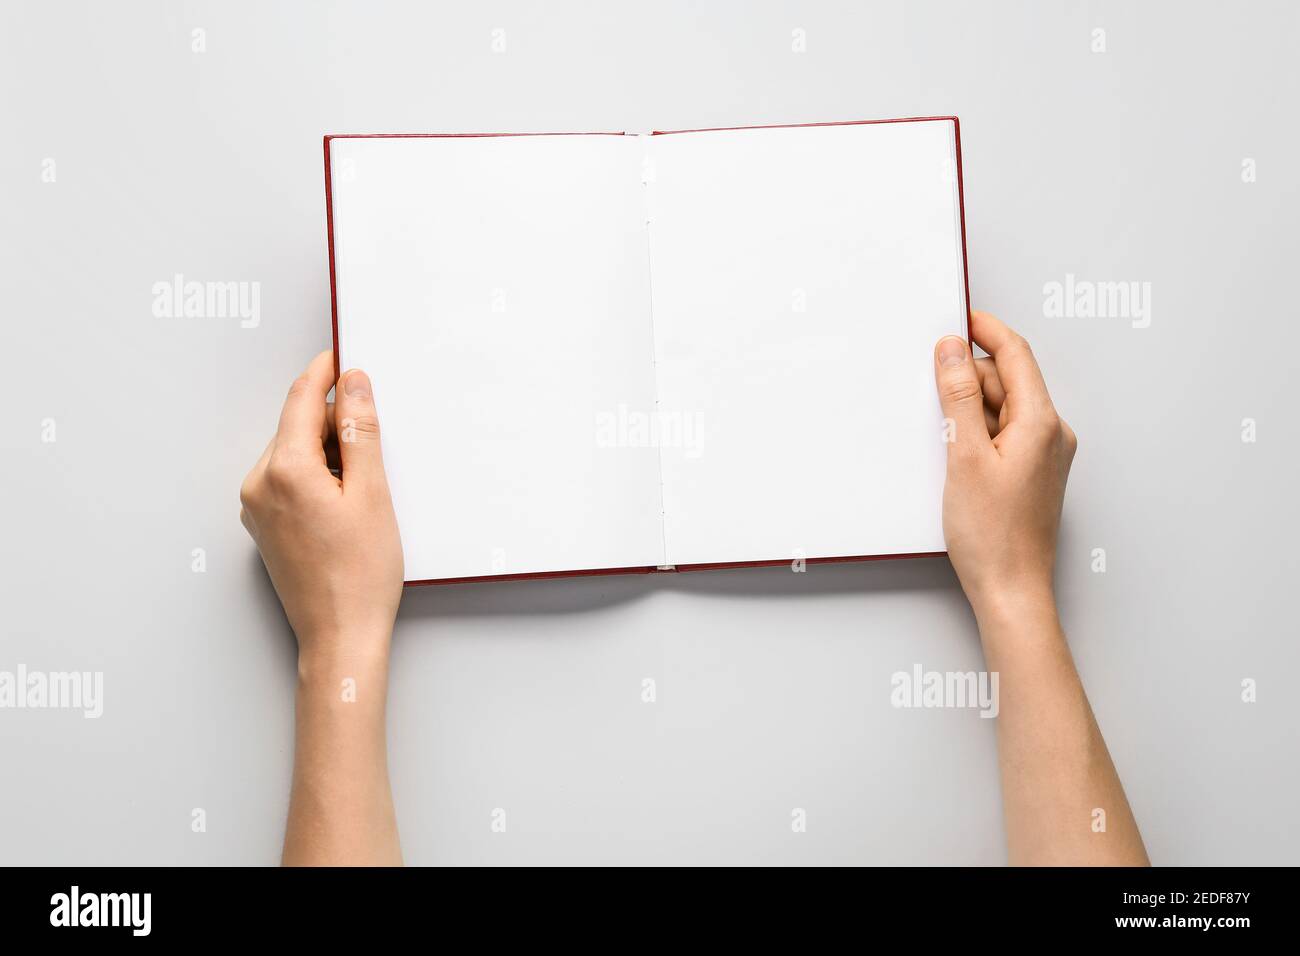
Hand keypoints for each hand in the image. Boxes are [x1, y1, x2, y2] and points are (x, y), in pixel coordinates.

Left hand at [239, 351, 402, 667]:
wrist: (341, 637)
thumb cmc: (361, 576)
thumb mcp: (373, 494)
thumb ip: (361, 432)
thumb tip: (353, 385)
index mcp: (285, 471)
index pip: (301, 400)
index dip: (325, 373)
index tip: (343, 356)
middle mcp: (260, 485)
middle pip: (297, 426)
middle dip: (335, 421)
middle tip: (376, 440)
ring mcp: (257, 507)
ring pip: (294, 454)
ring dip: (329, 452)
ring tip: (366, 487)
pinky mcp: (265, 526)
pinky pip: (290, 480)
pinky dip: (319, 476)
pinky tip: (348, 502)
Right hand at [933, 311, 1076, 619]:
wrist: (1011, 591)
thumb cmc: (993, 536)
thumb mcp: (963, 457)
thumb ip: (956, 397)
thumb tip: (951, 351)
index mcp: (1042, 422)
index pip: (1015, 355)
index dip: (985, 330)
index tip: (958, 318)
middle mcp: (1051, 434)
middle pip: (1008, 380)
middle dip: (969, 374)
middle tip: (929, 381)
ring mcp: (1043, 455)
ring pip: (1003, 407)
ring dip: (969, 406)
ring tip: (939, 430)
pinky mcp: (1030, 473)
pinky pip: (1003, 433)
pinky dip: (976, 430)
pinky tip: (953, 450)